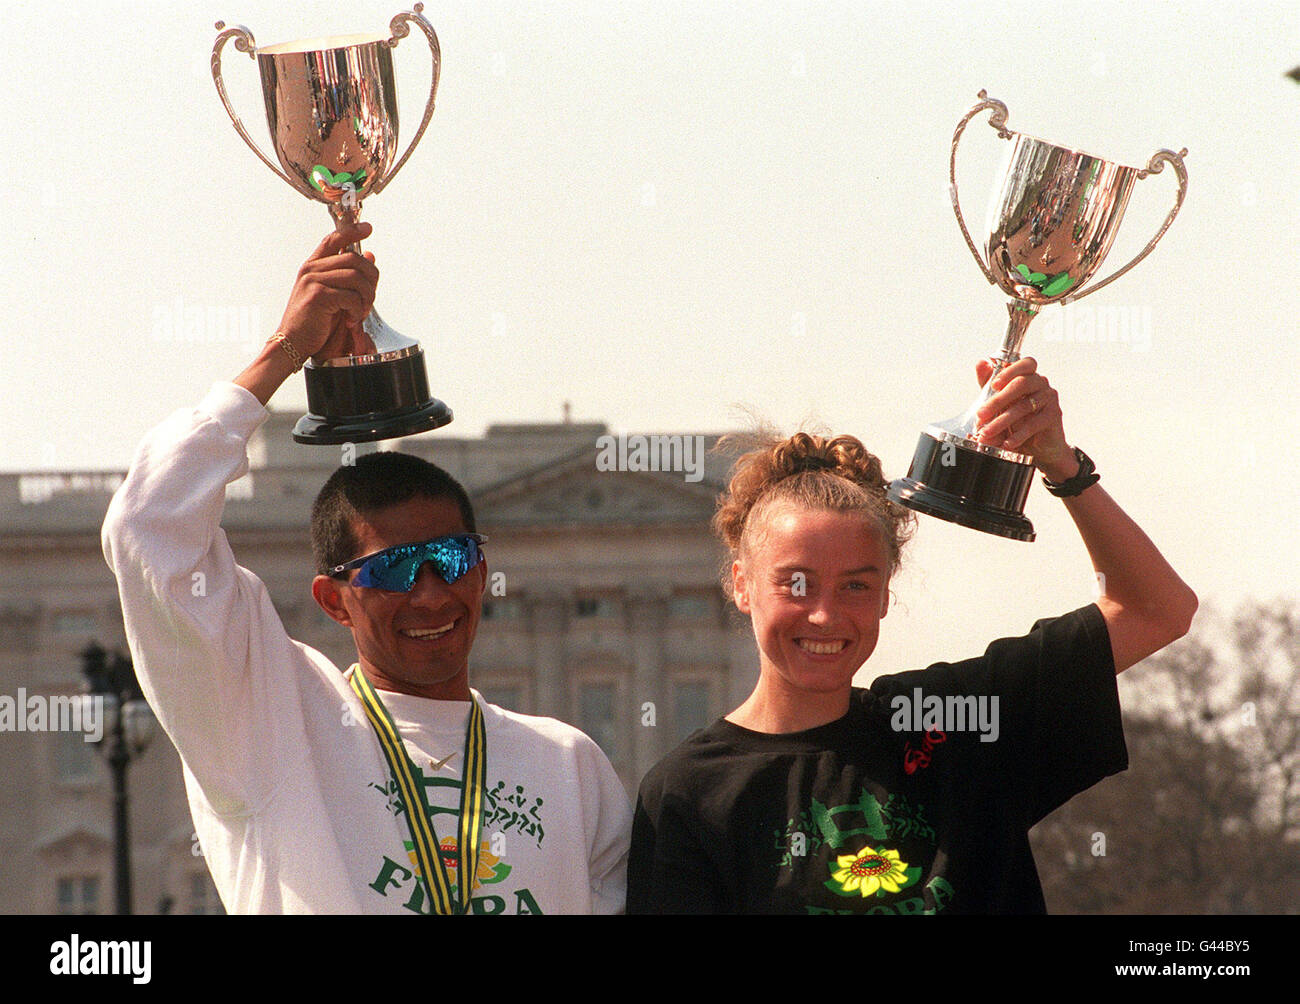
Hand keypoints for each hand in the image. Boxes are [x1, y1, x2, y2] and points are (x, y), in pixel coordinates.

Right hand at [276, 222, 378, 362]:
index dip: (352, 231)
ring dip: (367, 298)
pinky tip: (351, 320)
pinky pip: (352, 296)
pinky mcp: (319, 296)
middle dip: (371, 280)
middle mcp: (311, 269)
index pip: (333, 239)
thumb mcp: (331, 295)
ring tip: (360, 312)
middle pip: (354, 259)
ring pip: (357, 278)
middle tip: (369, 299)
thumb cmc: (312, 322)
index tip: (367, 228)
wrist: (292, 342)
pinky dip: (358, 310)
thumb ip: (347, 276)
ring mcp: (313, 281)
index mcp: (313, 266)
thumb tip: (370, 257)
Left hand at [973, 357, 1076, 480]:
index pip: (1025, 364)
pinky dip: (1018, 435)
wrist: (1036, 446)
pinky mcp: (1054, 415)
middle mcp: (1041, 383)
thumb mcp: (999, 401)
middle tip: (981, 415)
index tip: (994, 384)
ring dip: (1002, 421)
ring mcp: (1049, 398)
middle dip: (998, 400)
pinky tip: (1007, 443)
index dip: (1009, 371)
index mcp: (1028, 376)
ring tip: (987, 433)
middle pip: (1021, 384)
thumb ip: (989, 383)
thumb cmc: (1017, 420)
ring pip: (1024, 406)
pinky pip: (1034, 423)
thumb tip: (981, 362)